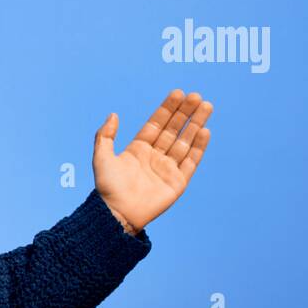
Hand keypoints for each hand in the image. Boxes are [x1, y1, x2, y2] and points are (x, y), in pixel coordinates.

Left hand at [92, 89, 212, 233]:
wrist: (116, 214)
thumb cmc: (107, 188)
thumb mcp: (101, 157)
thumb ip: (105, 135)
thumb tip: (113, 114)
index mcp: (138, 149)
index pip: (157, 124)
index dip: (167, 109)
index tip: (178, 93)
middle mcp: (154, 157)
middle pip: (174, 130)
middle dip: (186, 113)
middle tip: (197, 96)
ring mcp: (167, 169)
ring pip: (185, 142)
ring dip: (196, 124)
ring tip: (206, 106)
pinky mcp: (178, 182)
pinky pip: (191, 161)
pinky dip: (199, 146)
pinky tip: (205, 130)